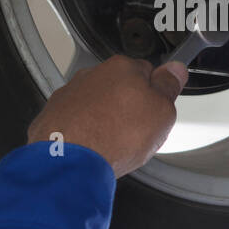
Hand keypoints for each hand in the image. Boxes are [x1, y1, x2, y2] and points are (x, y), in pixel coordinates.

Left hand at [27, 55, 188, 177]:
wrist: (70, 160)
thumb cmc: (114, 136)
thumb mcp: (161, 112)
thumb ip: (169, 88)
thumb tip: (175, 70)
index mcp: (122, 67)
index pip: (148, 71)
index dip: (155, 93)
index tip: (158, 108)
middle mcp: (93, 75)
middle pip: (119, 87)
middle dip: (127, 106)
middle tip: (137, 131)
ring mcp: (70, 93)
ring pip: (96, 103)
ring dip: (104, 118)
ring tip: (113, 143)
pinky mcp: (53, 115)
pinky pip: (75, 120)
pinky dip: (83, 130)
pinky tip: (92, 147)